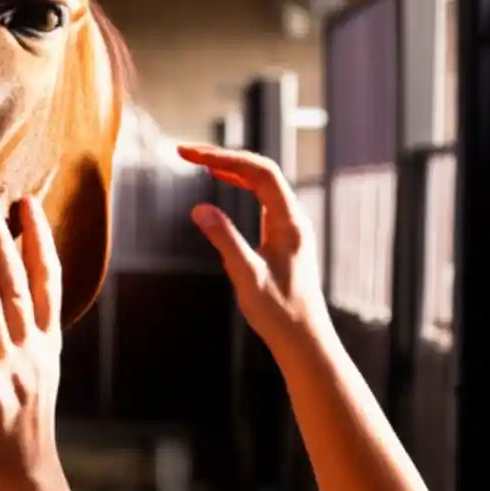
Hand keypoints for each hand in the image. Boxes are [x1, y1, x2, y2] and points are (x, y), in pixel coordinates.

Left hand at [0, 192, 63, 489]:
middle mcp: (35, 349)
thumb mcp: (32, 366)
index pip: (47, 279)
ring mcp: (15, 370)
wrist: (24, 471)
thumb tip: (6, 290)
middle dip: (7, 239)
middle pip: (20, 284)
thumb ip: (22, 330)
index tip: (28, 204)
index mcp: (46, 340)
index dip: (39, 240)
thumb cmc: (18, 416)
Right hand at [178, 143, 333, 359]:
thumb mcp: (246, 275)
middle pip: (260, 171)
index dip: (224, 158)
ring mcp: (289, 226)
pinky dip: (240, 184)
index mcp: (288, 222)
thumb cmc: (278, 311)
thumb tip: (199, 208)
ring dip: (231, 167)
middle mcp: (292, 218)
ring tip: (200, 160)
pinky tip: (223, 182)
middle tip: (187, 152)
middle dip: (224, 157)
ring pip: (261, 182)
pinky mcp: (282, 236)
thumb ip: (224, 239)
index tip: (190, 155)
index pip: (259, 172)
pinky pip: (262, 197)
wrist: (302, 338)